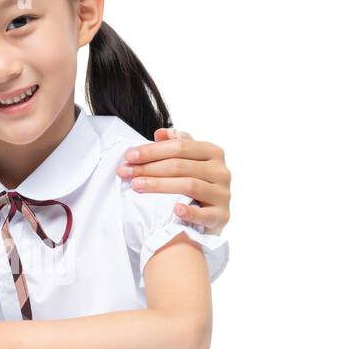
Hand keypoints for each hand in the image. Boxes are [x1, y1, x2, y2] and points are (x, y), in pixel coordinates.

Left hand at [116, 126, 231, 234]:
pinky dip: (190, 212)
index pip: (179, 146)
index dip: (152, 150)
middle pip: (180, 165)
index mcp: (212, 152)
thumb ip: (175, 144)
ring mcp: (223, 194)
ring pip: (189, 185)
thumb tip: (160, 133)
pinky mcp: (222, 216)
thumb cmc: (193, 182)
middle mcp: (221, 171)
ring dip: (159, 185)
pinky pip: (205, 214)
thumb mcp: (186, 160)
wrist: (209, 216)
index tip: (129, 156)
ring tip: (136, 186)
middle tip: (125, 172)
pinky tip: (175, 210)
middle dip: (148, 168)